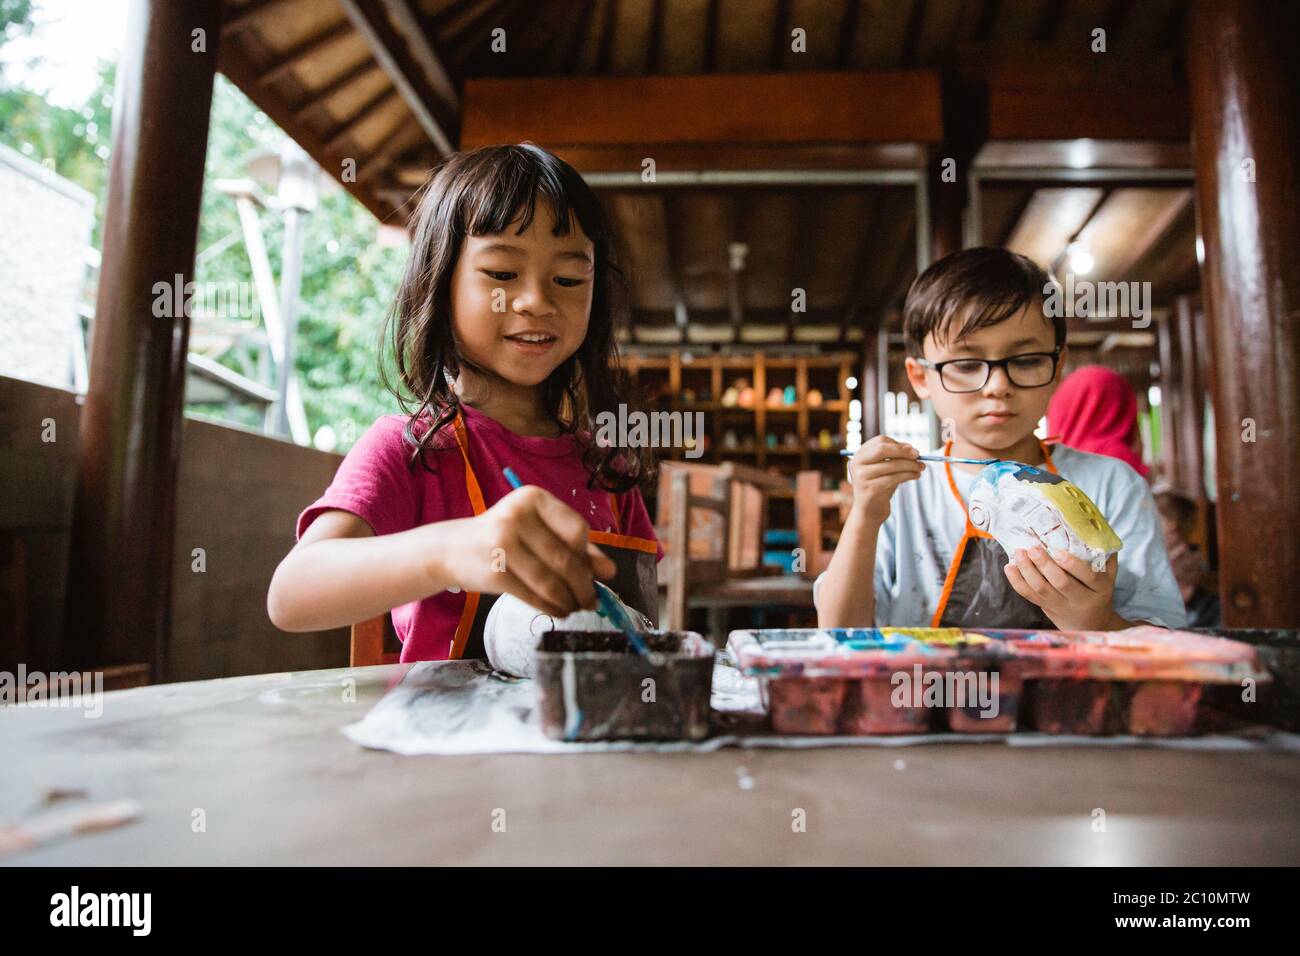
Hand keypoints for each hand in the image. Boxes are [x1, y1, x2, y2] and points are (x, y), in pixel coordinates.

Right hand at [437, 485, 616, 617]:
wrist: (453, 548)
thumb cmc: (505, 537)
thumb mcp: (539, 532)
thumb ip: (575, 547)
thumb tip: (609, 571)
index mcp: (533, 498)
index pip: (577, 530)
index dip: (588, 555)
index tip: (593, 572)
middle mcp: (516, 516)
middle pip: (566, 559)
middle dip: (584, 586)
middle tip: (592, 601)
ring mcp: (502, 544)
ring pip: (551, 582)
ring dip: (569, 600)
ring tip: (575, 607)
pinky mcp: (494, 573)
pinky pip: (534, 596)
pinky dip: (552, 607)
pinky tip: (558, 610)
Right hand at [845, 435, 924, 524]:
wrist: (869, 511)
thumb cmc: (879, 486)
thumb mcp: (884, 468)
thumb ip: (894, 457)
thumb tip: (911, 448)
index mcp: (859, 455)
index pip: (880, 441)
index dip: (899, 444)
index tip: (913, 450)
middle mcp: (856, 464)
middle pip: (882, 449)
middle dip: (903, 451)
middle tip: (918, 455)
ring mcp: (861, 477)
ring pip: (891, 464)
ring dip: (910, 465)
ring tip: (921, 467)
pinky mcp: (870, 489)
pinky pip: (894, 478)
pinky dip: (908, 475)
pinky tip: (916, 476)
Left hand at [1003, 548, 1127, 630]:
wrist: (1091, 624)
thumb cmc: (1098, 591)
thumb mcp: (1109, 575)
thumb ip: (1105, 554)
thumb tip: (1095, 527)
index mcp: (1099, 588)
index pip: (1088, 576)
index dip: (1073, 565)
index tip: (1059, 552)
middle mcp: (1080, 599)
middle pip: (1061, 583)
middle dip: (1045, 565)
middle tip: (1034, 548)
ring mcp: (1061, 605)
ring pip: (1041, 589)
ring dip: (1027, 570)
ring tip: (1019, 553)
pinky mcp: (1046, 607)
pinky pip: (1029, 595)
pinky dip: (1017, 581)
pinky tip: (1009, 567)